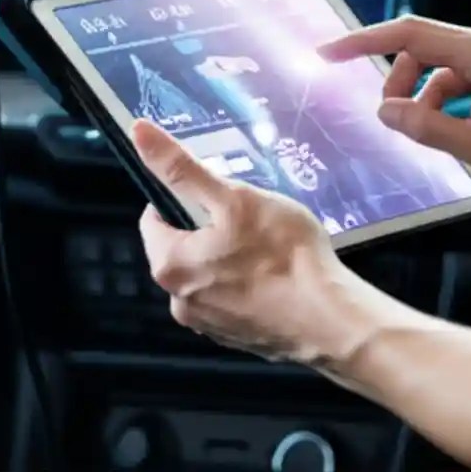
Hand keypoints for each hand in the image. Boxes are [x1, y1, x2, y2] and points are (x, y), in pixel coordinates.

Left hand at [131, 119, 376, 364]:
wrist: (332, 320)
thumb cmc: (283, 254)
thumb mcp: (234, 198)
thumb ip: (182, 168)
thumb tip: (138, 132)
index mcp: (168, 266)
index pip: (154, 218)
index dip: (184, 198)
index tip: (220, 195)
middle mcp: (179, 302)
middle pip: (183, 247)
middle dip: (211, 229)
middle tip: (251, 220)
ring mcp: (209, 325)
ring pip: (209, 274)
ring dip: (229, 258)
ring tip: (269, 248)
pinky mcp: (237, 338)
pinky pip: (232, 299)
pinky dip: (247, 285)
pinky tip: (278, 277)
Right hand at [318, 18, 470, 185]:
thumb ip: (426, 128)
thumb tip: (387, 112)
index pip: (407, 34)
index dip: (363, 42)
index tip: (329, 52)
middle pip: (422, 50)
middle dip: (400, 84)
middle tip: (396, 122)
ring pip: (442, 67)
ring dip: (427, 98)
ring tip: (433, 135)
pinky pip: (463, 75)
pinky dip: (449, 99)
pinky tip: (458, 129)